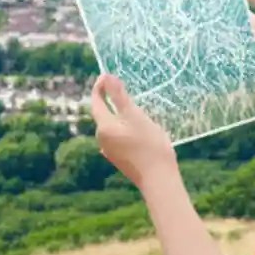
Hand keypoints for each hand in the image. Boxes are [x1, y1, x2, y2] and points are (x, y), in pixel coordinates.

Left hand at [91, 74, 177, 191]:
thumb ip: (119, 96)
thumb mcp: (135, 116)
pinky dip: (124, 128)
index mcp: (104, 127)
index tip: (105, 75)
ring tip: (132, 107)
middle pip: (103, 114)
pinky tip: (136, 130)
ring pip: (112, 127)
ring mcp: (110, 151)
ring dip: (119, 115)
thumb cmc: (149, 144)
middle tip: (120, 88)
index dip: (99, 87)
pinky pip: (118, 137)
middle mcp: (102, 139)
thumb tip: (106, 76)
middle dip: (110, 100)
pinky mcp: (120, 159)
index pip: (96, 102)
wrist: (159, 179)